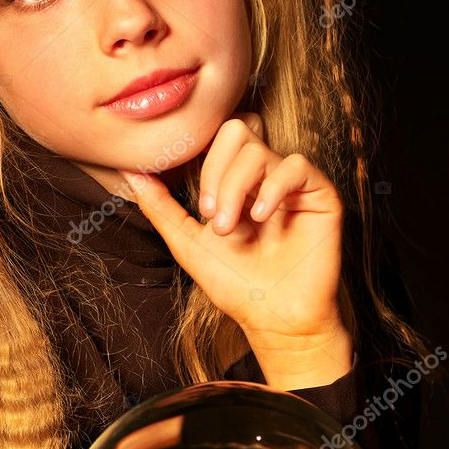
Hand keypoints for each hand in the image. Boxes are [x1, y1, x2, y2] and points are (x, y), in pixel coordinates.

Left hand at [118, 114, 349, 382]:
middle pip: (237, 130)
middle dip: (216, 172)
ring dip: (236, 189)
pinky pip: (295, 165)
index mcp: (235, 180)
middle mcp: (264, 174)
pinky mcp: (319, 193)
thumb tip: (129, 172)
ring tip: (231, 228)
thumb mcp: (187, 241)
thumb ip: (160, 206)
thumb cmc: (235, 283)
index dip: (201, 159)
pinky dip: (271, 189)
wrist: (273, 318)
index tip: (194, 204)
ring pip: (258, 150)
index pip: (217, 138)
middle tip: (212, 215)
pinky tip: (260, 219)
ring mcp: (291, 182)